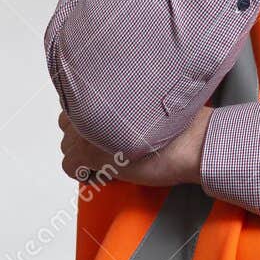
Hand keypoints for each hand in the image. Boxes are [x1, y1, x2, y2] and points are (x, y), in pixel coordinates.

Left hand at [58, 107, 212, 188]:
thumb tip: (109, 111)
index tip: (104, 127)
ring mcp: (87, 128)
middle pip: (67, 122)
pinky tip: (105, 172)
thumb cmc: (179, 123)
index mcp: (106, 85)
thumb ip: (124, 99)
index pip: (75, 100)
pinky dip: (84, 173)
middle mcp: (91, 103)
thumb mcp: (148, 102)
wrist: (192, 141)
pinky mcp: (89, 154)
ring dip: (84, 153)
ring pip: (67, 145)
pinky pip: (70, 167)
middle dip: (83, 135)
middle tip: (108, 144)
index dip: (89, 118)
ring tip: (110, 157)